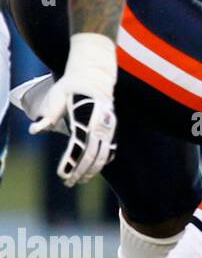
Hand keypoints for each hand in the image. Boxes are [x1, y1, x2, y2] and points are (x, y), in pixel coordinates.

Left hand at [15, 33, 117, 184]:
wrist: (94, 74)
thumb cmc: (72, 85)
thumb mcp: (58, 96)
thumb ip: (49, 115)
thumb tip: (35, 130)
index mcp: (86, 119)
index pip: (79, 148)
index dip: (71, 164)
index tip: (63, 175)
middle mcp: (100, 125)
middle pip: (92, 155)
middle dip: (81, 172)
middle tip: (70, 183)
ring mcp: (108, 127)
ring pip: (103, 153)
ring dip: (93, 169)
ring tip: (83, 180)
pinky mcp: (111, 126)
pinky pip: (110, 147)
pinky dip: (104, 159)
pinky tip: (97, 168)